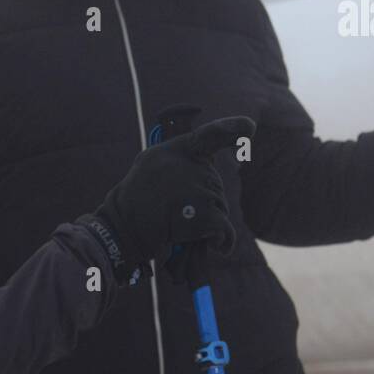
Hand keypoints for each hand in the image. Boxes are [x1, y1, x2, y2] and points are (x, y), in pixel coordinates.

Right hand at [94, 116, 255, 266]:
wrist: (123, 226)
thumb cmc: (135, 200)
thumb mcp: (151, 164)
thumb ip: (179, 160)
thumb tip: (206, 163)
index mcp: (176, 150)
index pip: (211, 135)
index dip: (232, 129)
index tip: (250, 127)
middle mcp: (190, 165)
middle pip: (215, 186)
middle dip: (202, 202)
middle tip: (172, 210)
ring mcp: (199, 188)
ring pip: (220, 207)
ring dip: (206, 221)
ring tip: (178, 224)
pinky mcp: (205, 213)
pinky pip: (225, 230)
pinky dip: (223, 241)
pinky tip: (216, 246)